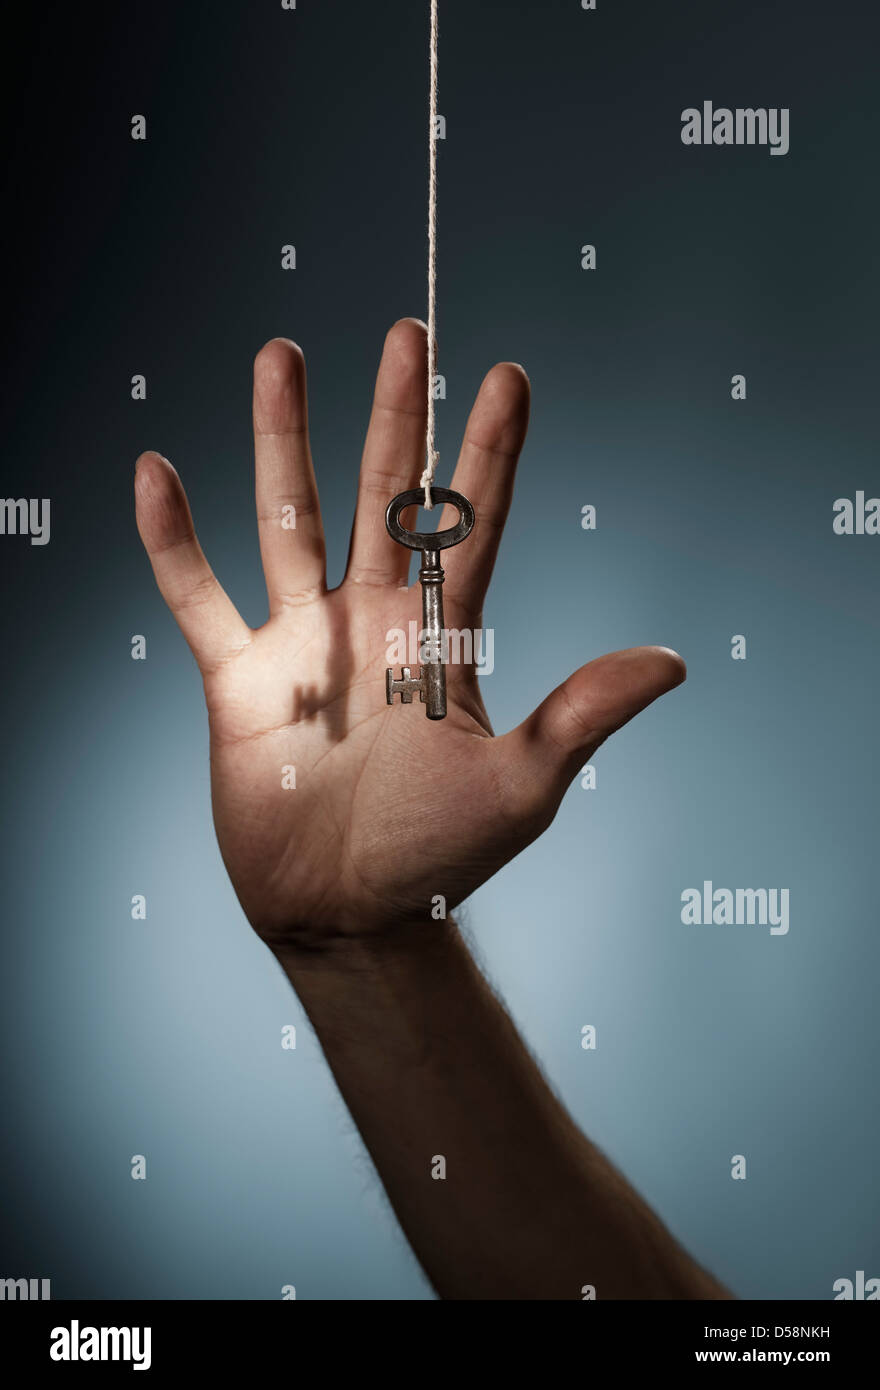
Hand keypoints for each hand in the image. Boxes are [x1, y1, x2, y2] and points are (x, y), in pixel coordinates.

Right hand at [135, 319, 684, 949]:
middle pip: (384, 495)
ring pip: (289, 519)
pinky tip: (157, 472)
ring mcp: (301, 644)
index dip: (489, 450)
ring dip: (285, 440)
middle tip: (409, 330)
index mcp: (441, 638)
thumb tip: (672, 661)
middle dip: (397, 413)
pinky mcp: (236, 680)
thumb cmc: (439, 859)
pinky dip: (174, 540)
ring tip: (282, 355)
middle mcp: (372, 622)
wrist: (349, 917)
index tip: (508, 375)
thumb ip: (582, 715)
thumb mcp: (522, 788)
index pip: (470, 523)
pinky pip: (197, 595)